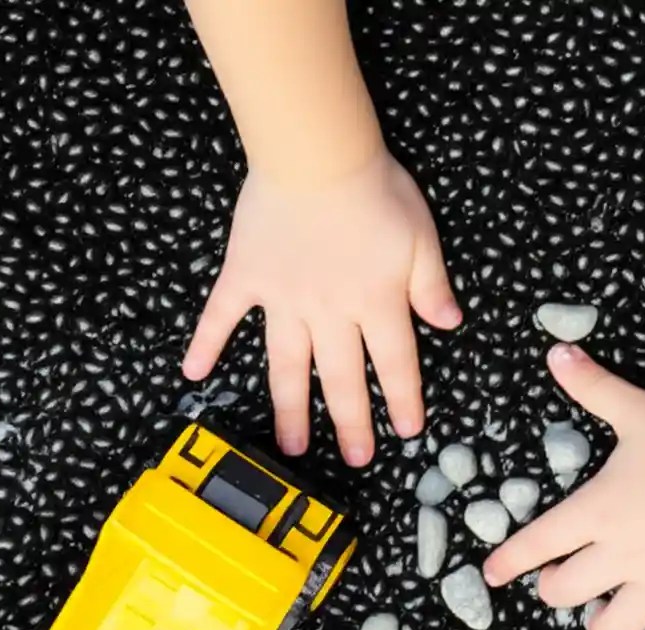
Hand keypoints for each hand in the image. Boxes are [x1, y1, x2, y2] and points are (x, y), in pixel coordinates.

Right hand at [181, 151, 460, 463]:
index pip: (395, 364)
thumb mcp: (422, 237)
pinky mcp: (247, 276)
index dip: (402, 400)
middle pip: (342, 378)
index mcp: (377, 303)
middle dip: (351, 423)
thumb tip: (450, 323)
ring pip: (288, 365)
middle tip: (357, 458)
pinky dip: (206, 344)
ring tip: (293, 445)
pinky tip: (194, 373)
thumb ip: (432, 285)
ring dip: (290, 409)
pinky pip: (222, 316)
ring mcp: (283, 298)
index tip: (406, 431)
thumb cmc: (375, 190)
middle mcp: (330, 312)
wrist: (317, 155)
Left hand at [484, 345, 644, 629]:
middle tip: (559, 581)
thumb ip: (592, 385)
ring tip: (603, 615)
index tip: (494, 573)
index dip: (510, 561)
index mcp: (596, 511)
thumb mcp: (635, 409)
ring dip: (600, 624)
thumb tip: (556, 352)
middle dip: (556, 589)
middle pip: (565, 591)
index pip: (536, 543)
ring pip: (611, 626)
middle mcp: (619, 555)